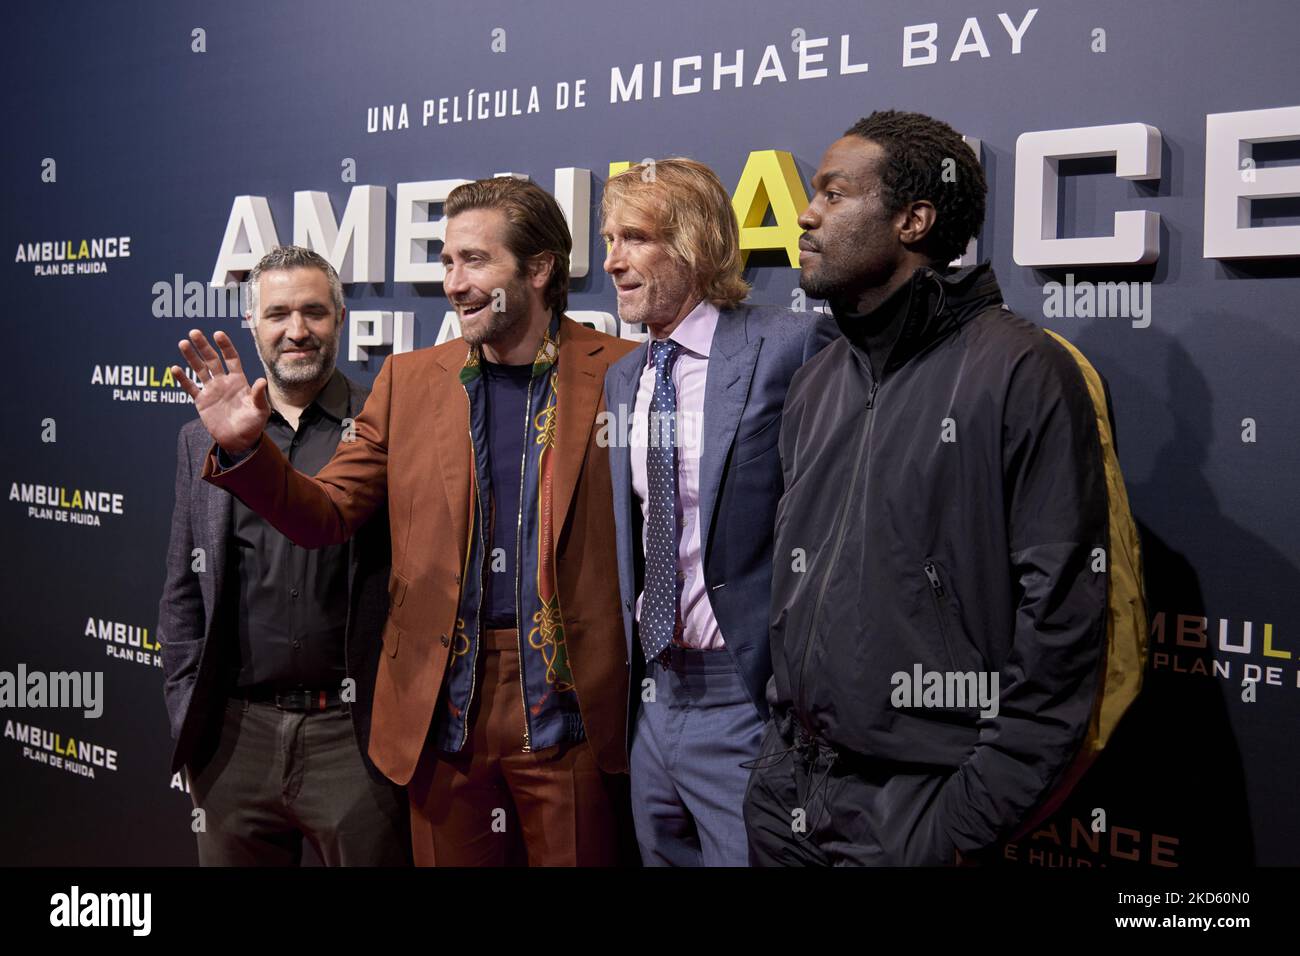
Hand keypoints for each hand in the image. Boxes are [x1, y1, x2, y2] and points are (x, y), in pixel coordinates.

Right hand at [172, 329, 269, 456]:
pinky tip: (175, 368)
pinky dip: (183, 379)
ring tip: (183, 343)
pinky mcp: (201, 401)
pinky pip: (190, 388)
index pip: (231, 358)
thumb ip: (258, 395)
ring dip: (191, 357)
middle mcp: (224, 382)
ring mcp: (211, 390)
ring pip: (199, 369)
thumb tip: (261, 381)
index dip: (225, 346)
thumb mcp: (260, 409)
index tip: (218, 334)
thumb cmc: (253, 424)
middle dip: (204, 346)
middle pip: (212, 359)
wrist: (240, 440)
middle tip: (194, 332)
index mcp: (239, 380)